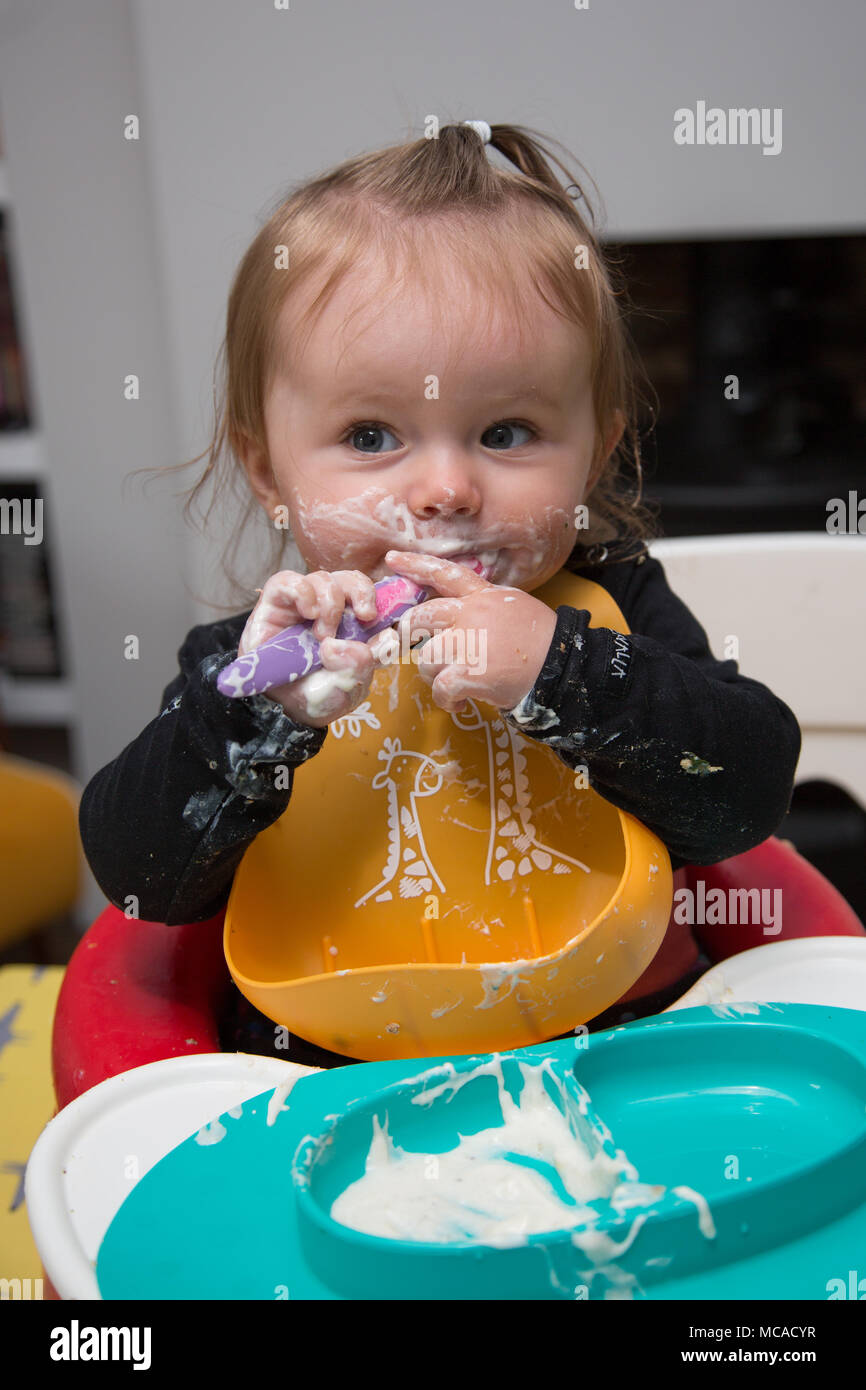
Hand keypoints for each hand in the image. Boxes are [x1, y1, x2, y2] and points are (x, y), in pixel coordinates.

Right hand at [239, 569, 387, 727]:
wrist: (278, 706)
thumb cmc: (315, 695)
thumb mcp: (345, 690)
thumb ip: (358, 668)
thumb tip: (352, 645)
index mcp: (358, 628)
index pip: (381, 603)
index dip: (393, 607)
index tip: (393, 627)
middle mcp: (333, 611)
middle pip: (354, 581)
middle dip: (364, 593)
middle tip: (366, 617)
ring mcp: (304, 604)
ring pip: (325, 578)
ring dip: (332, 603)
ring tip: (324, 635)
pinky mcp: (276, 602)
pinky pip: (289, 581)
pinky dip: (303, 592)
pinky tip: (308, 612)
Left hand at [384, 550, 556, 712]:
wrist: (565, 669)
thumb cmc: (544, 644)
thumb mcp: (516, 609)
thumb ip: (486, 607)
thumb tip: (462, 616)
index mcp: (485, 597)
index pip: (445, 573)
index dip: (416, 565)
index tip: (391, 559)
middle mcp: (473, 614)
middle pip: (422, 617)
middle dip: (412, 637)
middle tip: (419, 652)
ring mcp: (470, 643)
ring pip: (426, 657)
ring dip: (434, 676)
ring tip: (452, 686)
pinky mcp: (471, 674)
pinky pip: (441, 688)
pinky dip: (446, 700)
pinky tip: (460, 703)